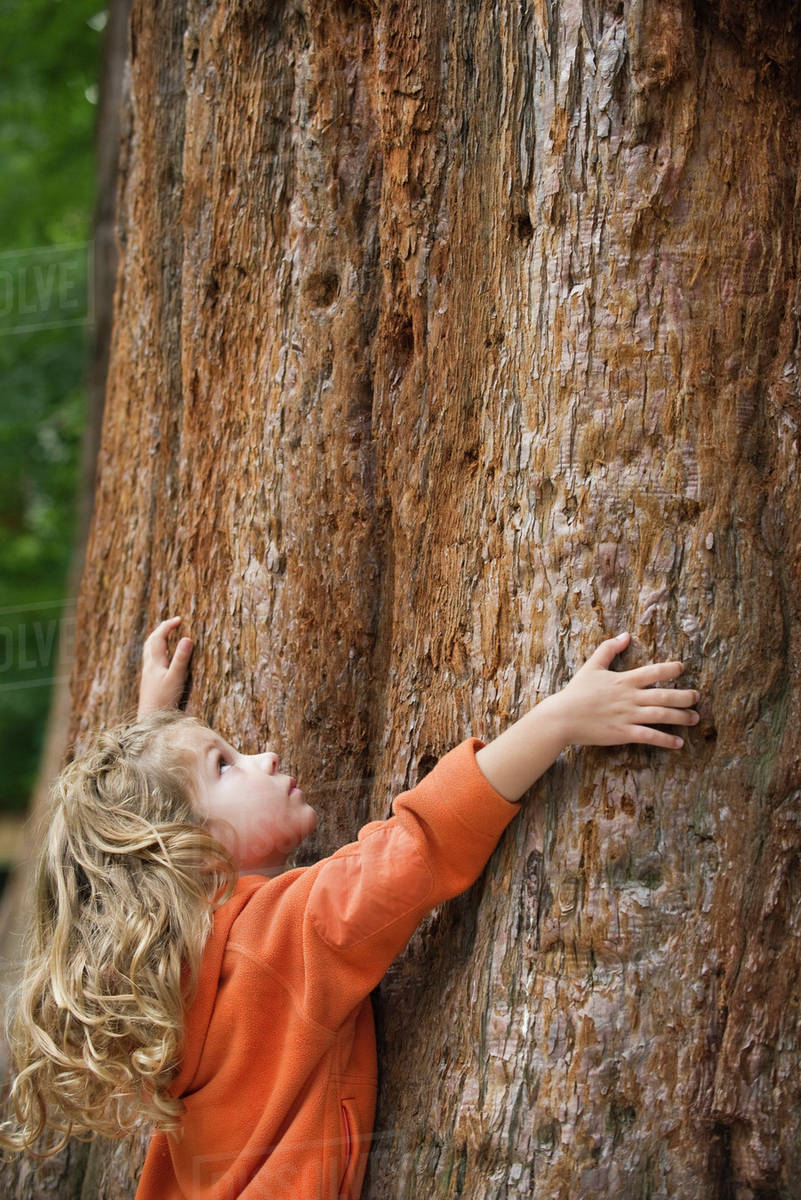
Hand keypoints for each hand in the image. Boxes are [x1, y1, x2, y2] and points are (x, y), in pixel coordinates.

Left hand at [137, 617, 193, 717]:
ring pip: (148, 651)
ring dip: (156, 640)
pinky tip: (161, 660)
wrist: (150, 720)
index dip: (168, 626)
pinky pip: (150, 660)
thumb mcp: (176, 678)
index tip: (179, 620)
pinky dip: (156, 652)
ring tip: (165, 636)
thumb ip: (181, 659)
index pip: (159, 637)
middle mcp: (148, 666)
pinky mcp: (148, 683)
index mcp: (154, 662)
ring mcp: (147, 675)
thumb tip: (187, 638)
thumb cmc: (164, 700)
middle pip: (150, 641)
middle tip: (173, 624)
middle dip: (161, 630)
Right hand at [553, 631, 699, 748]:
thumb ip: (609, 649)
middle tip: (697, 697)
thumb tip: (626, 635)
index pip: (654, 672)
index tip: (682, 668)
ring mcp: (627, 716)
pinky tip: (678, 743)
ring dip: (681, 717)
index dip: (671, 669)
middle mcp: (630, 697)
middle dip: (684, 696)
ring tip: (695, 719)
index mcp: (624, 680)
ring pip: (661, 715)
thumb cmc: (576, 692)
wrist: (562, 717)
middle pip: (664, 695)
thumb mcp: (592, 666)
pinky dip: (666, 740)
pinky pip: (649, 736)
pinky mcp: (623, 733)